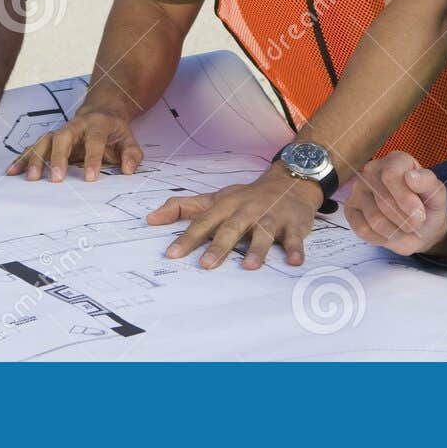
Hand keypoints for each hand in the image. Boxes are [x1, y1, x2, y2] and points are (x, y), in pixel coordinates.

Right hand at [6, 105, 142, 181]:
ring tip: (30, 178)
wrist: (102, 111)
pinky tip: (12, 171)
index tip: (91, 178)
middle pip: (63, 137)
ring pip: (45, 141)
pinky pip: (34, 147)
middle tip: (56, 179)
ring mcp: (60, 131)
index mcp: (97, 124)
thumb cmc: (115, 131)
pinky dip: (23, 158)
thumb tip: (129, 170)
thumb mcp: (129, 140)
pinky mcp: (50, 139)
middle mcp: (75, 125)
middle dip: (58, 158)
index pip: (95, 140)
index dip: (93, 158)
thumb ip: (131, 154)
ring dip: (36, 159)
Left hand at [147, 166, 322, 269]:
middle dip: (219, 246)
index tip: (172, 254)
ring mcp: (272, 216)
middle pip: (231, 228)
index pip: (203, 222)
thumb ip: (184, 208)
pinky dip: (296, 249)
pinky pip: (295, 238)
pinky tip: (294, 261)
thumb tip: (151, 218)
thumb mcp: (215, 198)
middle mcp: (247, 210)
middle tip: (206, 265)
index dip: (187, 238)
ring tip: (249, 266)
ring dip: (257, 248)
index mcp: (226, 205)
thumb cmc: (247, 196)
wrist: (290, 181)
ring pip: (264, 233)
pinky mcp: (294, 224)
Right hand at [345, 151, 446, 256]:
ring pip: (374, 218)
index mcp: (396, 160)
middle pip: (383, 200)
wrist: (420, 228)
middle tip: (415, 224)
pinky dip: (381, 237)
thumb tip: (411, 176)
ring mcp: (359, 189)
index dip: (405, 199)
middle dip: (404, 220)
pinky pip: (362, 229)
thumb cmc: (427, 207)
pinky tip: (389, 231)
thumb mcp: (437, 195)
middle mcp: (373, 170)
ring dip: (395, 231)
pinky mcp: (350, 209)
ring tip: (402, 227)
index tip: (419, 213)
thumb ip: (428, 183)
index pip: (390, 175)